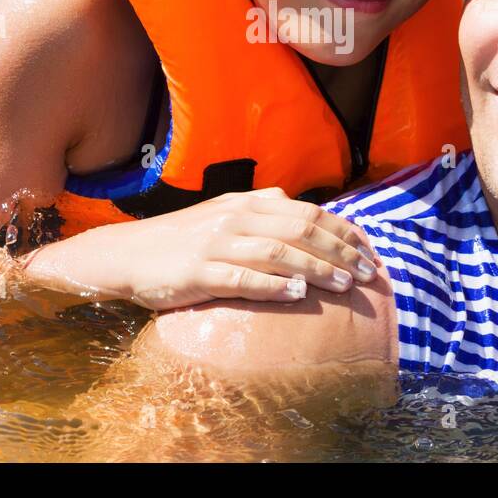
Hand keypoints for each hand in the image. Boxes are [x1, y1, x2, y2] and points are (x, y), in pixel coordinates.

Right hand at [22, 188, 380, 310]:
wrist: (127, 255)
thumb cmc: (181, 239)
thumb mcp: (224, 214)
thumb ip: (262, 211)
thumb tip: (301, 209)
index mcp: (248, 203)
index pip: (309, 213)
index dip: (344, 232)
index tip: (370, 253)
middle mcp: (236, 218)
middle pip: (301, 230)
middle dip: (341, 252)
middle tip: (367, 274)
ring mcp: (217, 244)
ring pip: (279, 252)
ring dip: (317, 268)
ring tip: (344, 284)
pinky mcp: (200, 272)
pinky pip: (243, 278)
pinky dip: (274, 285)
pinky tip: (298, 293)